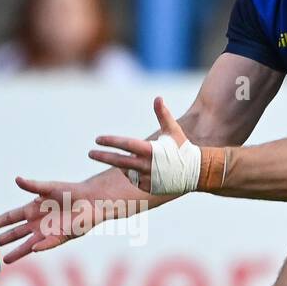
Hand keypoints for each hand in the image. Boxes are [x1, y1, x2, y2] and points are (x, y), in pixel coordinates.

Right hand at [0, 173, 146, 264]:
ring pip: (28, 245)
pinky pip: (50, 242)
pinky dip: (42, 245)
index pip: (9, 217)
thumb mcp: (49, 187)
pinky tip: (33, 248)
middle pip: (15, 234)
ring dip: (17, 252)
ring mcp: (48, 232)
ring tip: (4, 261)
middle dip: (1, 241)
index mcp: (32, 210)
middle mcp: (37, 224)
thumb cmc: (71, 192)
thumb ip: (33, 185)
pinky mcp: (62, 236)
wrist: (92, 200)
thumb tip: (17, 179)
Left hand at [89, 96, 225, 194]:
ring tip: (131, 159)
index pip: (125, 144)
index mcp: (151, 150)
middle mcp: (147, 166)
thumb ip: (163, 114)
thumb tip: (158, 97)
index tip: (98, 139)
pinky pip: (134, 181)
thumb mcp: (173, 130)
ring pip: (126, 171)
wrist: (196, 172)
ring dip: (123, 165)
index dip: (110, 141)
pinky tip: (140, 170)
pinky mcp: (149, 188)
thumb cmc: (182, 148)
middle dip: (102, 157)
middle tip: (90, 153)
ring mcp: (147, 179)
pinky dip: (133, 174)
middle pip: (118, 161)